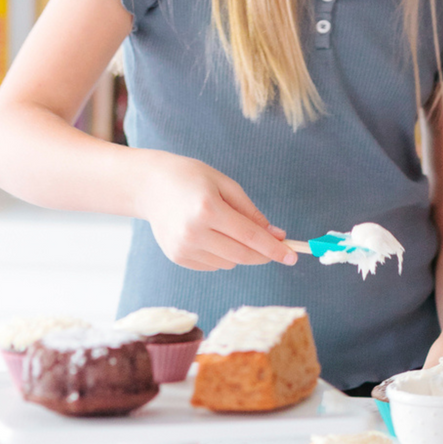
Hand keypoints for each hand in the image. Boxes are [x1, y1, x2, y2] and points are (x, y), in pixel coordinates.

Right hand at [134, 150, 296, 270]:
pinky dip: (223, 255)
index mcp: (208, 209)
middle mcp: (194, 232)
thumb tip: (276, 235)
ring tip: (228, 227)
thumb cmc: (191, 178)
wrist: (149, 186)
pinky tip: (212, 235)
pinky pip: (213, 265)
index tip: (293, 256)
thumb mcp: (225, 185)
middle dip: (264, 254)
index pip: (250, 237)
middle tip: (278, 247)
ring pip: (229, 263)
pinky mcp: (177, 257)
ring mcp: (183, 248)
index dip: (274, 249)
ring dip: (241, 252)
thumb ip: (251, 212)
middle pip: (242, 255)